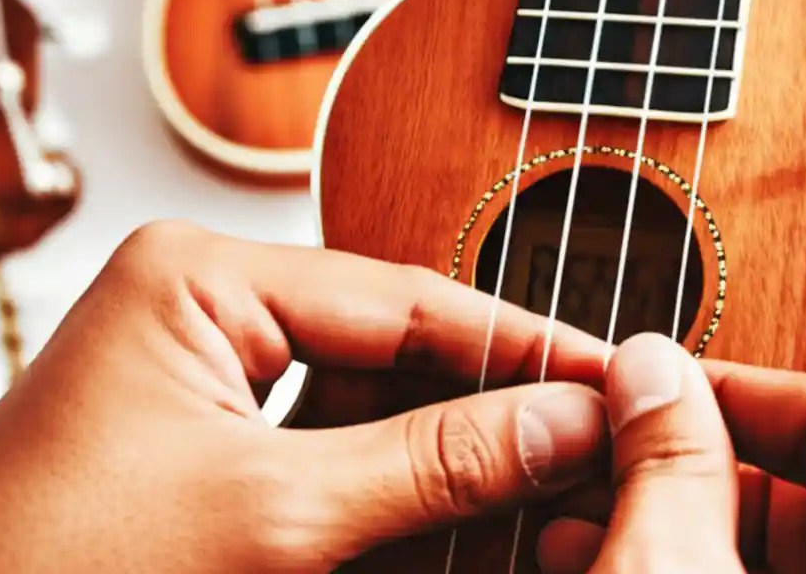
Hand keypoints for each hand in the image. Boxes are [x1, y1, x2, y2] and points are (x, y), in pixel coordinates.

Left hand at [0, 223, 611, 571]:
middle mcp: (204, 311)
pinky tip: (455, 527)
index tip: (607, 381)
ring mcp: (202, 380)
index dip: (521, 346)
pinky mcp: (205, 449)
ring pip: (367, 410)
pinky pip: (325, 454)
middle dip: (485, 410)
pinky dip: (390, 496)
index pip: (406, 298)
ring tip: (534, 495)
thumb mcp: (275, 519)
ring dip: (445, 461)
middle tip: (581, 450)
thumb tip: (563, 421)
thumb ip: (435, 465)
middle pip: (393, 351)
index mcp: (199, 278)